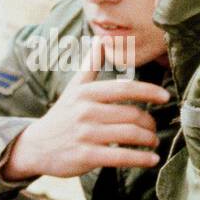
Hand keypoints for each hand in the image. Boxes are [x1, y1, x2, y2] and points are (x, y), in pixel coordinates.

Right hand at [0, 63, 168, 180]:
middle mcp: (86, 112)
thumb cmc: (61, 116)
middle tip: (153, 129)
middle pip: (132, 114)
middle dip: (149, 123)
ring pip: (130, 135)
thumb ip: (90, 66)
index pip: (124, 88)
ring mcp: (85, 134)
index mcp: (86, 93)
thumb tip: (101, 39)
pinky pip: (121, 156)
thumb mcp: (73, 89)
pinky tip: (151, 159)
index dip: (149, 91)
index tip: (165, 96)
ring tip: (152, 142)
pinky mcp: (85, 156)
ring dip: (148, 140)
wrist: (34, 147)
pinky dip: (141, 158)